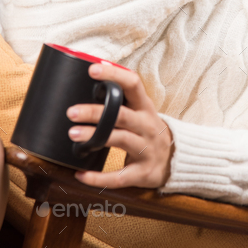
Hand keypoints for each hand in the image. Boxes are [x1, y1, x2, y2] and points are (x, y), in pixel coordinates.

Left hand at [67, 63, 173, 188]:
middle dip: (95, 112)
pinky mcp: (142, 173)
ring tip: (73, 134)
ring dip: (95, 137)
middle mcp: (147, 126)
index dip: (114, 75)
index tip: (93, 70)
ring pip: (120, 139)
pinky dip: (98, 177)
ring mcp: (146, 149)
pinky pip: (119, 176)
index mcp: (145, 107)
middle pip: (121, 114)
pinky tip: (80, 175)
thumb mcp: (141, 113)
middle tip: (72, 112)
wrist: (175, 161)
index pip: (133, 84)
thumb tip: (90, 84)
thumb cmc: (148, 131)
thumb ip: (121, 102)